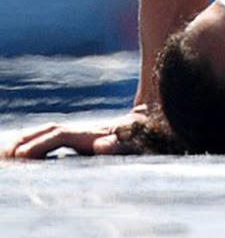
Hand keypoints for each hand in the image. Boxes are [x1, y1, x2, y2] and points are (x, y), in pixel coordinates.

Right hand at [3, 107, 146, 158]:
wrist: (162, 117)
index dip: (40, 145)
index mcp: (95, 132)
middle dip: (29, 140)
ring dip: (32, 139)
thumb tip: (99, 147)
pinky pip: (61, 137)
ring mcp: (88, 131)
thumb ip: (121, 143)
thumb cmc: (150, 133)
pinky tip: (34, 149)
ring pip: (54, 132)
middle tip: (8, 154)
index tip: (21, 155)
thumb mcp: (139, 138)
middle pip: (52, 130)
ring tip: (12, 151)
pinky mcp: (91, 137)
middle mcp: (88, 129)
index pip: (61, 135)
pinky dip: (43, 140)